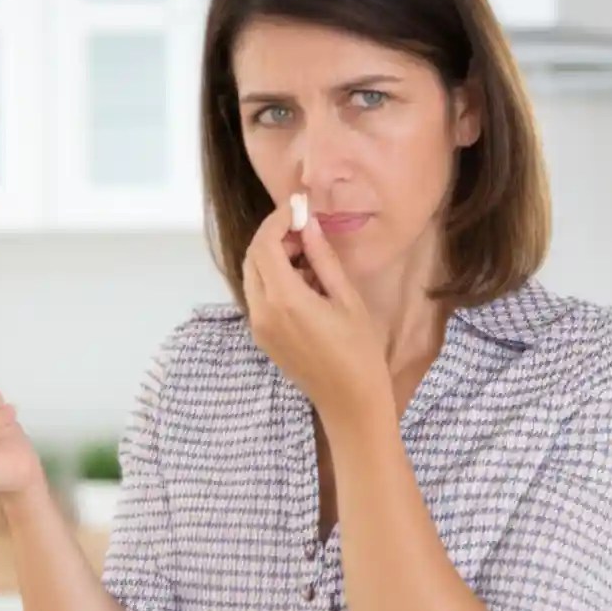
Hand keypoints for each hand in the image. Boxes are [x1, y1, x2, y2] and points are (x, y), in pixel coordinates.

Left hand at [242, 199, 392, 437]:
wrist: (349, 402)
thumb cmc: (359, 351)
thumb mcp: (346, 299)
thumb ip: (323, 259)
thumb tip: (310, 225)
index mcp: (284, 300)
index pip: (265, 244)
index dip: (278, 220)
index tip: (299, 208)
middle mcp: (262, 312)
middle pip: (253, 257)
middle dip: (274, 236)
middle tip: (305, 230)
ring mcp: (258, 326)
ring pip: (252, 276)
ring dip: (272, 257)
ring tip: (309, 256)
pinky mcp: (261, 337)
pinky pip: (258, 296)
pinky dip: (273, 278)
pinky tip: (304, 282)